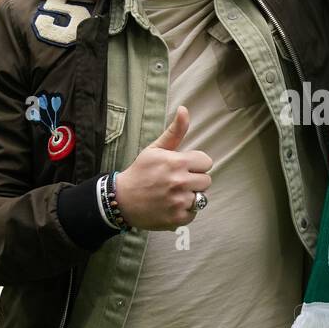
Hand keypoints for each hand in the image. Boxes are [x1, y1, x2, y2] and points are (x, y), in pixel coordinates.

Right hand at [112, 106, 212, 229]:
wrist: (122, 200)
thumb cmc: (140, 172)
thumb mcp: (155, 149)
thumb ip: (174, 131)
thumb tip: (184, 109)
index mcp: (176, 162)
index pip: (206, 162)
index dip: (196, 164)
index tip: (183, 167)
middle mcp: (179, 182)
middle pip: (206, 180)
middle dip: (194, 180)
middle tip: (178, 181)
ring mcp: (179, 202)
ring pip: (202, 197)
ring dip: (191, 196)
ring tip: (175, 194)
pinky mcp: (178, 218)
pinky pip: (194, 213)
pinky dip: (185, 211)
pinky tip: (171, 206)